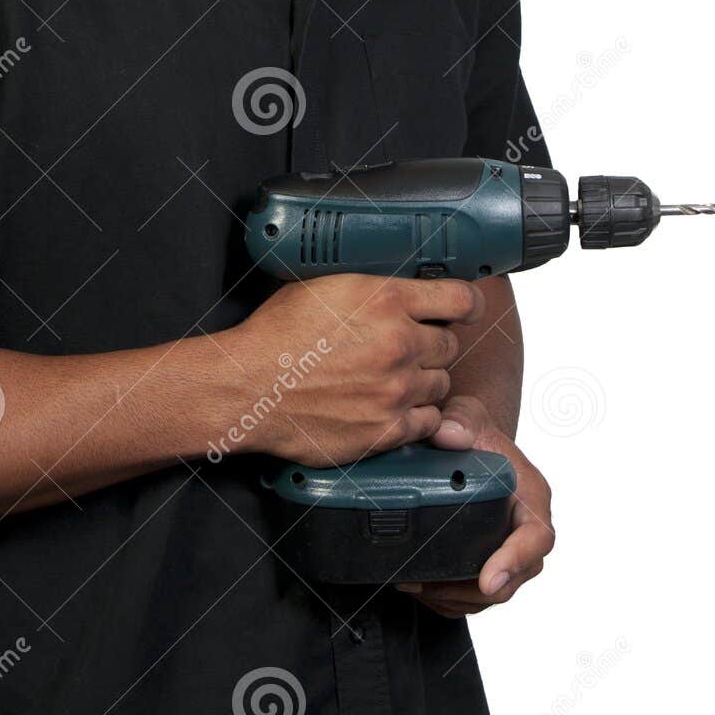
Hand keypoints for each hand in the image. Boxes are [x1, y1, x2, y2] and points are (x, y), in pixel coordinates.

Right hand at [212, 275, 484, 465]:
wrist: (248, 387)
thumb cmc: (276, 336)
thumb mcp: (325, 286)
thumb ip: (373, 286)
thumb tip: (402, 285)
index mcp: (386, 299)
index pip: (460, 298)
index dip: (467, 304)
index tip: (465, 309)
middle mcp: (400, 343)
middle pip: (450, 344)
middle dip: (432, 344)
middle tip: (406, 347)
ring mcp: (396, 389)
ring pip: (441, 383)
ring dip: (423, 380)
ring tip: (391, 379)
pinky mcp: (387, 429)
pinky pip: (428, 422)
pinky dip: (415, 416)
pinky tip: (391, 407)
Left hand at [394, 394, 553, 616]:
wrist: (463, 442)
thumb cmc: (470, 430)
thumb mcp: (466, 415)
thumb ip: (461, 420)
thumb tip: (448, 436)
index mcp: (530, 496)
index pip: (536, 537)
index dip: (515, 561)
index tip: (488, 580)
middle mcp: (523, 529)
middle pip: (512, 578)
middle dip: (470, 591)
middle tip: (429, 586)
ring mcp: (505, 550)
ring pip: (488, 594)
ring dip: (453, 598)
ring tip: (415, 585)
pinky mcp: (484, 563)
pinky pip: (471, 596)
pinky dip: (446, 599)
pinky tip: (417, 586)